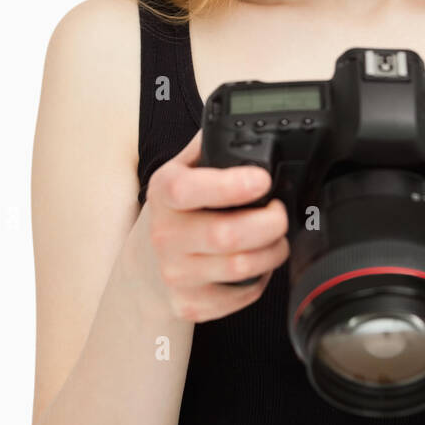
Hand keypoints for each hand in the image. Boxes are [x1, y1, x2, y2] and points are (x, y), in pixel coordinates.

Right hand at [142, 128, 289, 322]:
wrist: (144, 266)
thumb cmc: (175, 211)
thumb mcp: (181, 170)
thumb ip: (210, 144)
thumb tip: (245, 120)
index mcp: (164, 192)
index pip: (189, 189)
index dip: (230, 185)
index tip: (262, 179)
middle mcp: (165, 235)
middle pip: (226, 235)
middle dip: (269, 223)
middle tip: (280, 213)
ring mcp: (176, 274)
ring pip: (240, 267)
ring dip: (272, 251)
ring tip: (277, 238)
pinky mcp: (191, 305)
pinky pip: (240, 296)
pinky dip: (261, 280)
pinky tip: (258, 263)